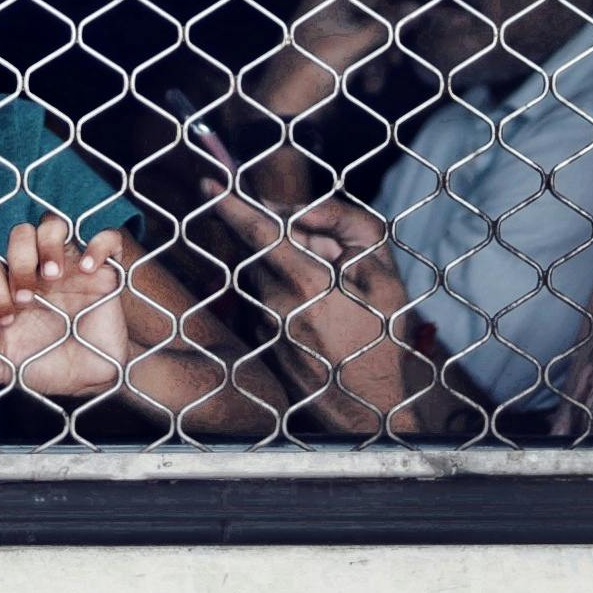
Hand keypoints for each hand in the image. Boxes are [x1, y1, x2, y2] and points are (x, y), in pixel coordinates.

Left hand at [0, 216, 130, 399]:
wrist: (91, 381)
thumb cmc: (47, 368)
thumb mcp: (8, 369)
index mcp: (11, 289)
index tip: (8, 319)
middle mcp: (38, 272)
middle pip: (20, 235)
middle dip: (19, 261)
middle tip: (27, 296)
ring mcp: (71, 268)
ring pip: (52, 225)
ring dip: (48, 245)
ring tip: (54, 276)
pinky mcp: (104, 273)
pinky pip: (107, 238)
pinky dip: (98, 245)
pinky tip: (90, 269)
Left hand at [203, 176, 412, 430]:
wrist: (367, 409)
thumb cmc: (382, 339)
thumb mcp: (383, 275)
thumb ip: (346, 226)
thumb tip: (300, 210)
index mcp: (307, 283)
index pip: (259, 233)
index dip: (231, 204)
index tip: (208, 183)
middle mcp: (276, 304)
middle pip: (264, 251)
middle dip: (290, 244)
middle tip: (330, 264)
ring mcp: (264, 325)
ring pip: (263, 276)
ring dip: (288, 272)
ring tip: (330, 299)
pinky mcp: (260, 341)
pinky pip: (266, 302)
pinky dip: (286, 298)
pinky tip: (318, 321)